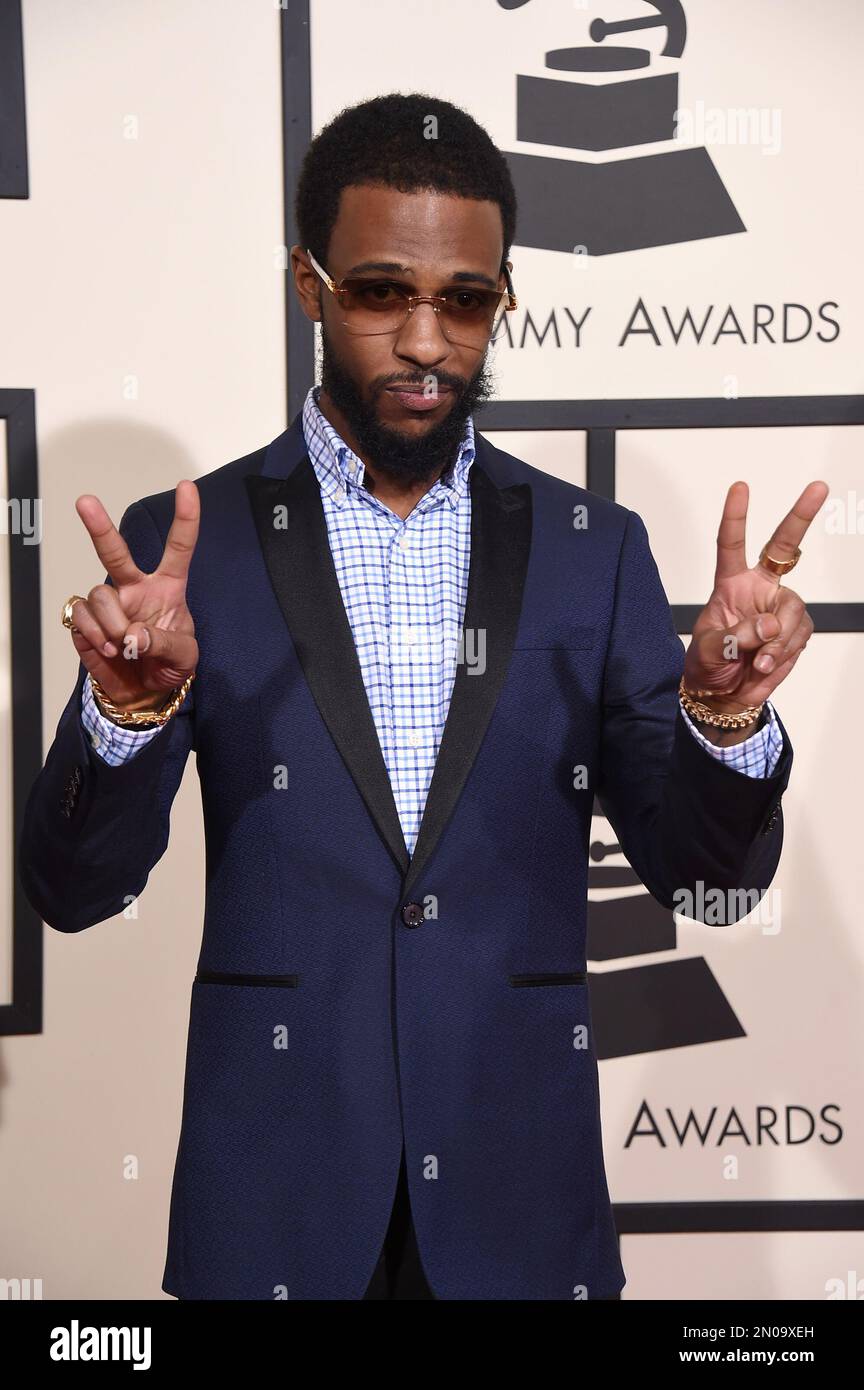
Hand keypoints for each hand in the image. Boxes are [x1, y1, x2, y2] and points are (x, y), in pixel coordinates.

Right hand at [69, 481, 199, 711]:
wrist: (145, 694)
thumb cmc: (170, 666)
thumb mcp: (184, 657)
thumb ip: (164, 643)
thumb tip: (134, 635)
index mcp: (168, 587)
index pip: (178, 548)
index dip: (185, 518)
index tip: (187, 487)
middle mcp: (135, 588)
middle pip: (116, 551)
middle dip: (100, 527)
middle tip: (85, 502)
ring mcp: (110, 603)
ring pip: (100, 594)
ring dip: (112, 623)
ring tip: (122, 646)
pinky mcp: (86, 620)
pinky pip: (82, 615)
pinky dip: (95, 634)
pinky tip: (107, 649)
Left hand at [683, 479, 828, 719]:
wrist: (724, 694)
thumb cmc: (708, 665)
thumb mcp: (709, 651)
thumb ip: (735, 637)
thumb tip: (767, 626)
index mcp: (730, 584)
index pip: (731, 545)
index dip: (735, 516)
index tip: (740, 488)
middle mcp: (759, 588)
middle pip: (784, 546)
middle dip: (801, 515)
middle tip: (818, 487)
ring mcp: (780, 608)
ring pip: (793, 609)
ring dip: (778, 640)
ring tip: (759, 662)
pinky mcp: (795, 630)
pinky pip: (798, 635)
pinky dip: (783, 653)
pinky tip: (767, 665)